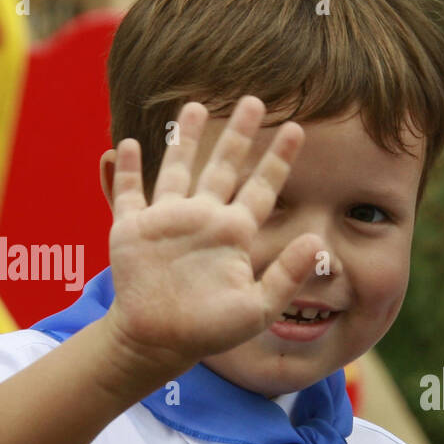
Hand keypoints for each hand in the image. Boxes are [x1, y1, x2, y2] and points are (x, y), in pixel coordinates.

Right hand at [101, 96, 332, 384]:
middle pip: (225, 165)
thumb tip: (317, 241)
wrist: (161, 342)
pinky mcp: (133, 229)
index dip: (280, 159)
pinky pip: (128, 192)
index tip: (299, 129)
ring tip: (195, 106)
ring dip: (185, 138)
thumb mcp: (258, 307)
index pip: (263, 187)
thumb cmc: (211, 330)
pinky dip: (127, 169)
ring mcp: (168, 221)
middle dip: (240, 134)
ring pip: (178, 167)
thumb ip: (287, 275)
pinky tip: (128, 144)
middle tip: (255, 100)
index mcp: (234, 233)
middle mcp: (204, 218)